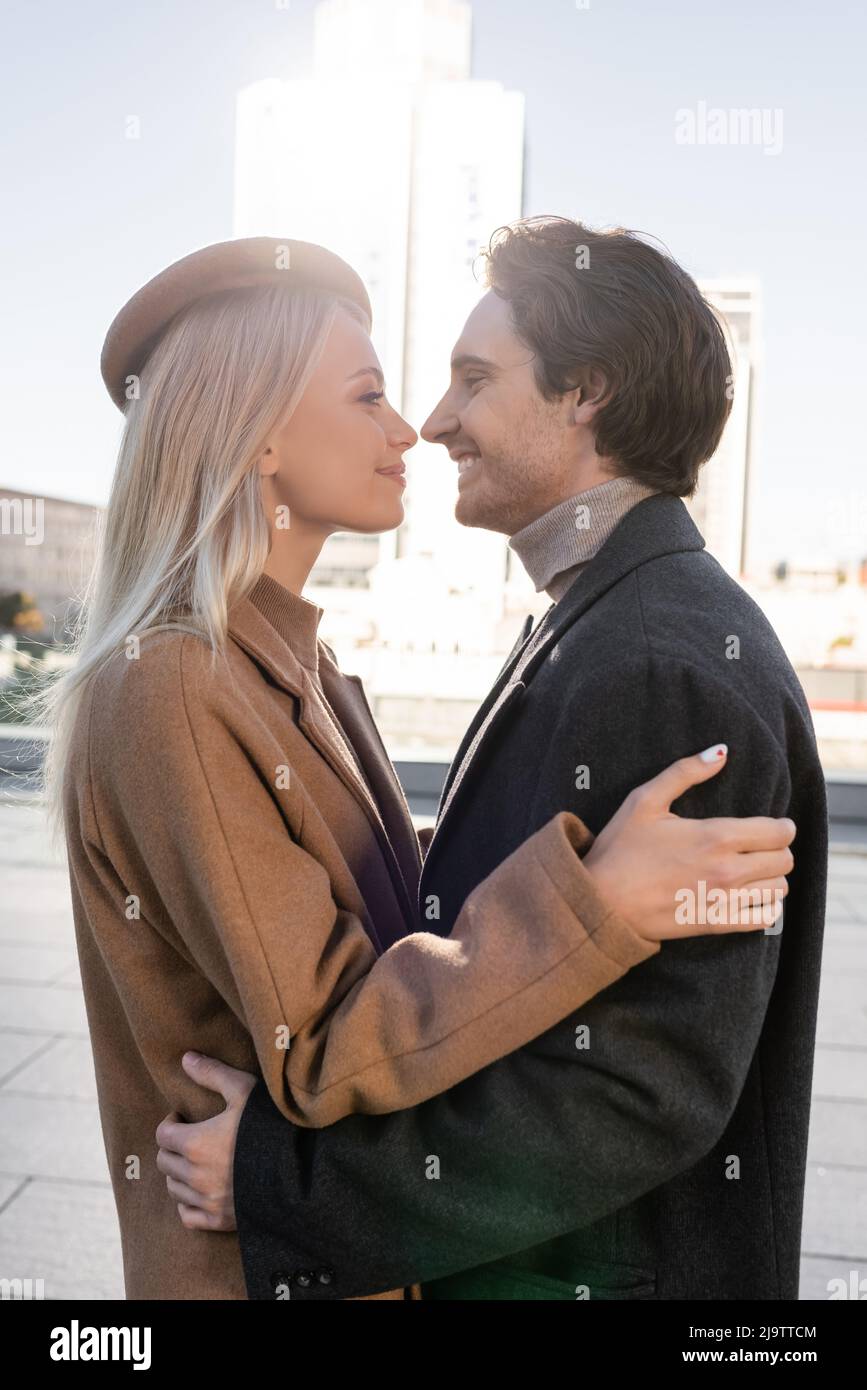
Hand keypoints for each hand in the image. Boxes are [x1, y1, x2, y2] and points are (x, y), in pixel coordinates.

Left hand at [155, 1053, 256, 1231]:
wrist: (302, 1169)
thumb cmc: (271, 1125)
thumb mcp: (243, 1091)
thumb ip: (212, 1074)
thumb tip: (185, 1058)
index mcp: (196, 1144)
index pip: (162, 1135)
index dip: (169, 1122)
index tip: (182, 1117)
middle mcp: (196, 1176)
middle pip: (164, 1162)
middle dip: (172, 1147)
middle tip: (188, 1137)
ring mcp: (207, 1201)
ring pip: (173, 1189)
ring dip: (178, 1173)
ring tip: (195, 1160)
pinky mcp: (220, 1220)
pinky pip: (187, 1216)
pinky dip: (187, 1203)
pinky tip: (199, 1190)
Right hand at [582, 744, 795, 941]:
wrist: (600, 901)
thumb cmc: (620, 848)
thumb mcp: (644, 800)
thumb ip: (685, 772)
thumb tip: (721, 751)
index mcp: (716, 836)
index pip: (778, 832)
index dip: (783, 826)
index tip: (775, 825)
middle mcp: (727, 869)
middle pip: (784, 860)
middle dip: (779, 849)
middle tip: (762, 846)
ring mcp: (723, 900)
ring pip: (778, 889)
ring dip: (772, 877)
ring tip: (754, 870)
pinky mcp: (715, 924)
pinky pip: (763, 919)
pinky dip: (765, 907)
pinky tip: (749, 896)